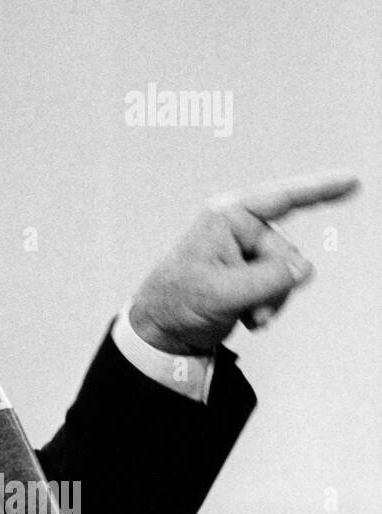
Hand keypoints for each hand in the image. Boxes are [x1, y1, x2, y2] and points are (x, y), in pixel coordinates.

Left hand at [129, 171, 359, 354]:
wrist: (162, 331)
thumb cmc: (176, 302)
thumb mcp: (224, 292)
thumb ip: (269, 279)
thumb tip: (303, 268)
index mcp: (226, 219)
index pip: (281, 200)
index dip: (319, 190)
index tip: (351, 182)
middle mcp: (238, 230)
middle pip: (288, 252)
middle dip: (275, 285)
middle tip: (247, 305)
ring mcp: (245, 253)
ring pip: (288, 275)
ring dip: (271, 301)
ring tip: (244, 314)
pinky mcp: (249, 274)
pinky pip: (280, 288)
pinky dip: (267, 306)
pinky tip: (246, 317)